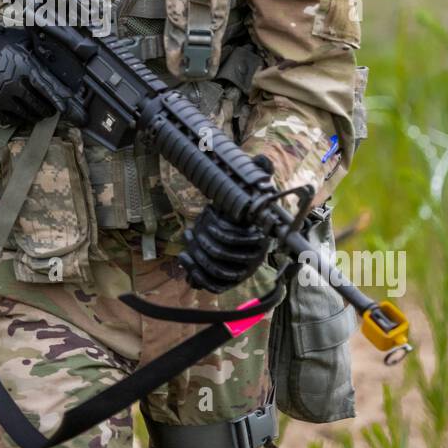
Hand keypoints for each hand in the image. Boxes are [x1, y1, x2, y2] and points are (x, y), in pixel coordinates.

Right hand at [0, 20, 85, 125]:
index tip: (67, 108)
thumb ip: (38, 52)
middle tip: (51, 111)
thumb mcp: (21, 43)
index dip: (58, 99)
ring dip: (34, 115)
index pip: (47, 87)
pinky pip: (9, 119)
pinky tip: (21, 115)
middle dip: (47, 109)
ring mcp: (0, 97)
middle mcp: (13, 84)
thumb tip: (58, 56)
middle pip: (37, 104)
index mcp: (23, 67)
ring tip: (39, 114)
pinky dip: (18, 118)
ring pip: (25, 114)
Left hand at [177, 155, 274, 292]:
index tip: (207, 211)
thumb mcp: (252, 188)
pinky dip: (195, 273)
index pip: (241, 239)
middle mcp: (253, 259)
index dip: (220, 228)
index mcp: (260, 238)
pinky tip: (185, 256)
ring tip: (188, 236)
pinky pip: (212, 286)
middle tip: (190, 229)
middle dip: (202, 240)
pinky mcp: (226, 281)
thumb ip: (260, 173)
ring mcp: (240, 272)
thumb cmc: (247, 208)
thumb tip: (262, 161)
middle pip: (223, 255)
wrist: (249, 231)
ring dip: (197, 253)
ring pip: (216, 271)